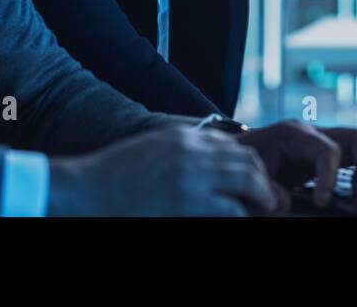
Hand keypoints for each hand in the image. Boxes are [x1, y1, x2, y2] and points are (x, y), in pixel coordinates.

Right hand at [47, 125, 278, 215]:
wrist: (82, 190)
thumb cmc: (110, 177)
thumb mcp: (149, 151)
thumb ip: (179, 153)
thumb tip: (207, 166)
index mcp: (182, 137)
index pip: (232, 145)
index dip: (251, 164)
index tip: (258, 180)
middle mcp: (192, 151)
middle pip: (246, 159)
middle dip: (264, 179)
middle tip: (275, 198)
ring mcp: (191, 175)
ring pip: (248, 180)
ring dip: (264, 196)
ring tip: (271, 208)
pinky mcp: (188, 202)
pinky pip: (232, 208)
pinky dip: (243, 216)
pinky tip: (245, 220)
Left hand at [238, 120, 356, 209]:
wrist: (228, 153)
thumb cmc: (237, 163)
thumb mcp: (247, 173)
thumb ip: (265, 187)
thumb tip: (283, 204)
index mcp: (292, 134)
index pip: (326, 149)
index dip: (329, 177)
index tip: (322, 203)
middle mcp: (312, 133)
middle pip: (355, 137)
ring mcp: (320, 142)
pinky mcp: (322, 156)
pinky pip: (352, 159)